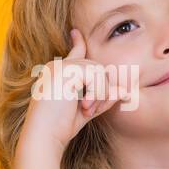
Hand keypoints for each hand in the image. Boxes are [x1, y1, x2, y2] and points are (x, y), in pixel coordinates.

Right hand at [20, 28, 131, 153]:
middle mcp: (56, 66)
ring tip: (87, 109)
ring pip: (98, 70)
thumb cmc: (61, 127)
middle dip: (101, 89)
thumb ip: (103, 98)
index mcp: (57, 73)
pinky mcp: (64, 71)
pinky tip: (84, 105)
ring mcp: (60, 66)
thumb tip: (124, 90)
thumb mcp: (87, 110)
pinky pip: (94, 75)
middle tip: (91, 110)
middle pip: (96, 67)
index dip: (78, 43)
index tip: (75, 32)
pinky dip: (96, 92)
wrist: (44, 136)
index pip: (74, 53)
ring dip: (99, 93)